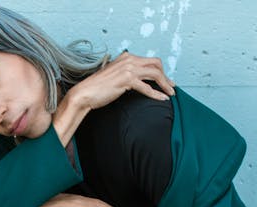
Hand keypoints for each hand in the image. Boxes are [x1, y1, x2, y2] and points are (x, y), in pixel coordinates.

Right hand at [52, 53, 174, 145]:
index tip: (166, 80)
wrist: (85, 93)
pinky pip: (147, 87)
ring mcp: (128, 69)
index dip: (161, 70)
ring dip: (165, 84)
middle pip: (156, 64)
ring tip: (170, 93)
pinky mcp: (127, 80)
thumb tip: (138, 80)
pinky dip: (157, 94)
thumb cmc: (98, 88)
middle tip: (171, 87)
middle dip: (166, 76)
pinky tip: (162, 99)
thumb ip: (126, 74)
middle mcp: (129, 60)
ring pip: (155, 74)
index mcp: (126, 57)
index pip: (150, 61)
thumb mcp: (115, 76)